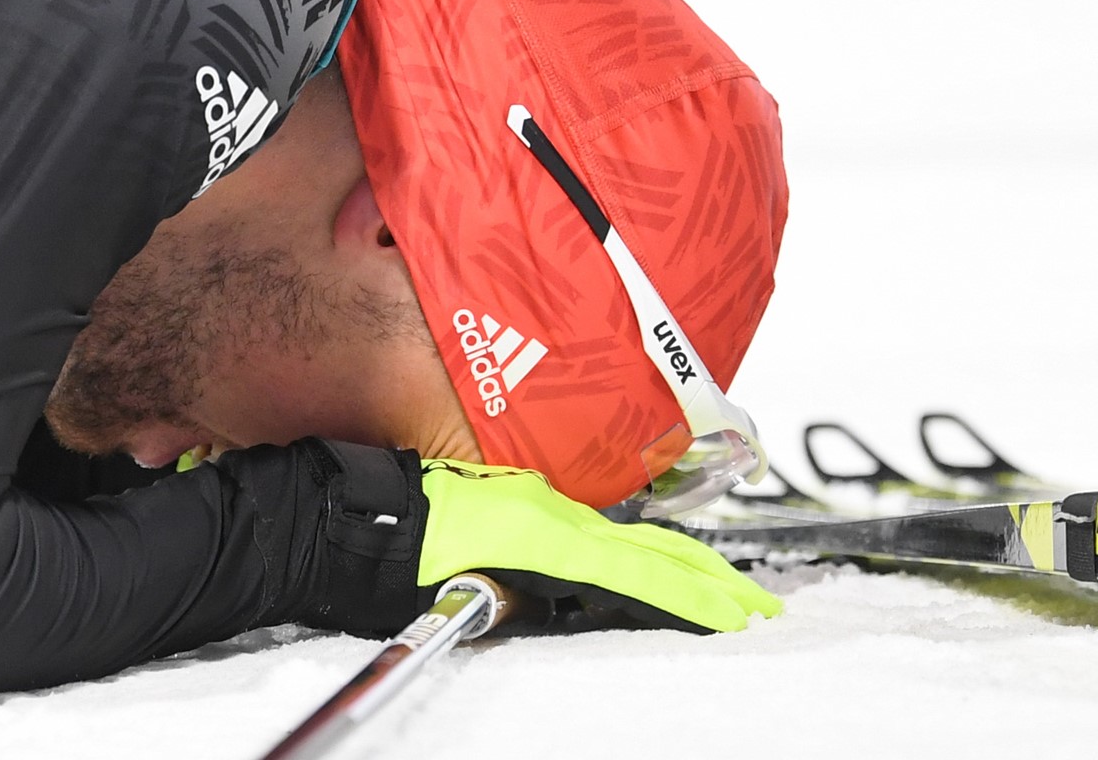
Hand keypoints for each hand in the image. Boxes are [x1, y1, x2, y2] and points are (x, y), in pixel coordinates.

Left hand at [417, 460, 780, 632]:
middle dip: (708, 576)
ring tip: (722, 585)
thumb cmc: (398, 559)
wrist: (356, 513)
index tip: (738, 615)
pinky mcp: (523, 501)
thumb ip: (518, 604)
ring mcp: (538, 502)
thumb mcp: (461, 597)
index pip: (635, 575)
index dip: (691, 597)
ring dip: (679, 560)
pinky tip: (648, 561)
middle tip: (759, 604)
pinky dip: (638, 547)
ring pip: (624, 536)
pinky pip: (595, 529)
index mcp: (540, 537)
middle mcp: (549, 512)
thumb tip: (552, 607)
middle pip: (646, 548)